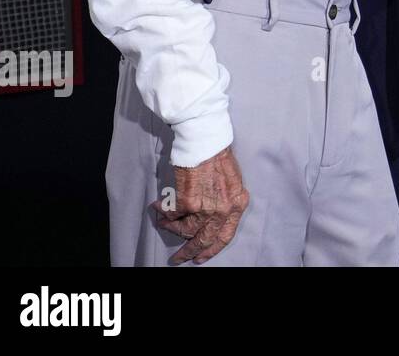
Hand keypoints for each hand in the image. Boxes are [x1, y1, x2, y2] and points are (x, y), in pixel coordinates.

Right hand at [152, 144, 249, 263]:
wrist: (207, 141)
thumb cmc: (218, 156)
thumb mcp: (232, 182)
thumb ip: (226, 201)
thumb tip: (210, 218)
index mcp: (237, 204)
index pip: (225, 236)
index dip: (212, 249)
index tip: (201, 257)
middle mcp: (224, 209)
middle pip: (205, 239)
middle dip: (189, 250)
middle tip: (179, 257)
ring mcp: (207, 207)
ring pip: (186, 229)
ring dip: (172, 227)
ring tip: (165, 221)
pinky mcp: (189, 202)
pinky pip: (173, 215)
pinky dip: (164, 212)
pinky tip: (160, 207)